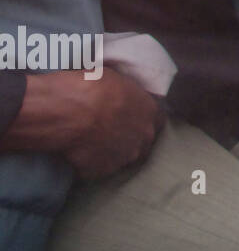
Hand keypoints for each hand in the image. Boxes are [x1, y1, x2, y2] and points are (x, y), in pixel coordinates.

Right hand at [0, 69, 163, 179]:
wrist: (68, 112)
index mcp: (151, 111)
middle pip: (143, 141)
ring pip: (123, 157)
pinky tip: (78, 152)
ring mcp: (125, 156)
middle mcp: (144, 137)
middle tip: (109, 130)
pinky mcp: (103, 170)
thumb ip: (127, 94)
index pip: (157, 119)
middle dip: (130, 137)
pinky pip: (99, 167)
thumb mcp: (116, 80)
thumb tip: (122, 96)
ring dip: (112, 151)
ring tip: (92, 142)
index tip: (130, 116)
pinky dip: (91, 162)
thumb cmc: (91, 86)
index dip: (143, 118)